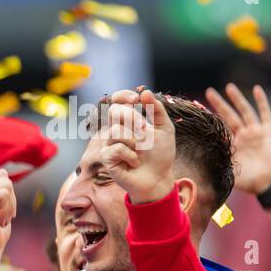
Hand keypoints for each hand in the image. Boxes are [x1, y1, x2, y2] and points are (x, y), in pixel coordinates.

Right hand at [0, 168, 15, 256]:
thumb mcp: (1, 207)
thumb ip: (0, 189)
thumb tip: (1, 170)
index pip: (3, 181)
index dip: (8, 200)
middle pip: (6, 182)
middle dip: (10, 202)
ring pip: (6, 186)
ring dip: (8, 207)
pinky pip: (4, 194)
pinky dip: (6, 209)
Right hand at [97, 88, 175, 204]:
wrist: (158, 178)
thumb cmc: (160, 155)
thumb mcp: (165, 129)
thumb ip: (157, 110)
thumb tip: (145, 92)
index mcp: (127, 121)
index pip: (117, 101)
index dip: (123, 96)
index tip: (136, 99)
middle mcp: (115, 130)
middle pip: (114, 111)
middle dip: (133, 118)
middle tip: (145, 130)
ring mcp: (109, 143)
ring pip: (116, 130)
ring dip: (134, 140)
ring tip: (140, 151)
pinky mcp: (106, 158)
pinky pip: (116, 148)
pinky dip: (130, 156)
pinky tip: (134, 163)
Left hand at [204, 83, 270, 196]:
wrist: (270, 184)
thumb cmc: (249, 182)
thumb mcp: (228, 173)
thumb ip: (216, 167)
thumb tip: (197, 167)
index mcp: (231, 145)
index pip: (219, 128)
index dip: (210, 119)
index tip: (198, 109)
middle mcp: (242, 136)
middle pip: (228, 115)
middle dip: (219, 103)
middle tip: (208, 91)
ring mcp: (255, 132)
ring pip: (244, 111)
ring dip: (237, 99)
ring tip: (229, 87)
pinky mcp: (268, 132)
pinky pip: (265, 113)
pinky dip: (261, 101)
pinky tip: (256, 89)